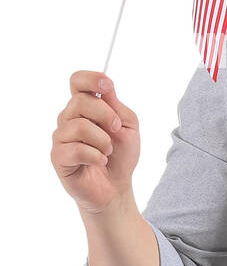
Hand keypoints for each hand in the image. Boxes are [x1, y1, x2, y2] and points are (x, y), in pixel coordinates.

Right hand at [50, 72, 140, 214]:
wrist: (117, 185)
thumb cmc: (121, 154)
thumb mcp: (128, 127)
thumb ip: (117, 107)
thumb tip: (106, 88)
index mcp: (85, 107)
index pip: (77, 82)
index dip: (91, 79)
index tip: (108, 86)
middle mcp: (69, 118)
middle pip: (79, 101)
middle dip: (106, 115)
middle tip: (117, 130)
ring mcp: (61, 137)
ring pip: (79, 126)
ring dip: (103, 140)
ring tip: (108, 151)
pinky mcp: (59, 157)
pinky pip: (76, 149)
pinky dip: (96, 156)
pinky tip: (101, 161)